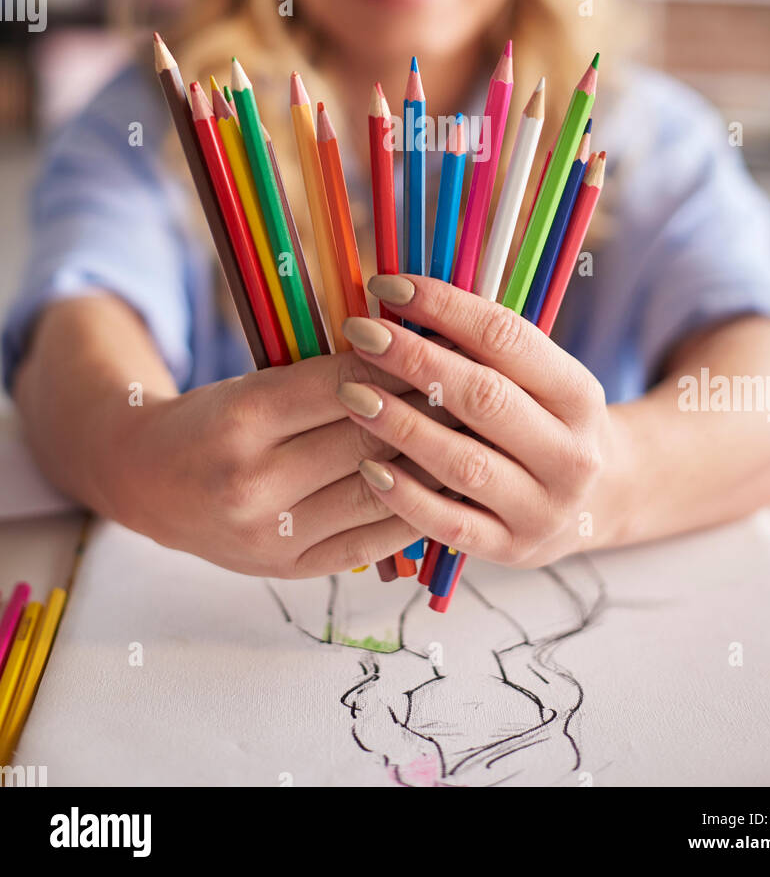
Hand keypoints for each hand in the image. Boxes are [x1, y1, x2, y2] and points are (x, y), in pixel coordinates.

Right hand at [113, 347, 457, 577]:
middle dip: (427, 407)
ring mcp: (273, 536)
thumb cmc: (215, 418)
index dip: (400, 361)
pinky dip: (419, 508)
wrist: (151, 485)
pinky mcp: (293, 570)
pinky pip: (376, 540)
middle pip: (367, 438)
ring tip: (474, 431)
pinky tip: (449, 483)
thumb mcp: (256, 380)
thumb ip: (327, 372)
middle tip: (476, 382)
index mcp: (241, 418)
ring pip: (381, 491)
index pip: (343, 383)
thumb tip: (419, 350)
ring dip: (435, 459)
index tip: (444, 341)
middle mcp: (254, 482)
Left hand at [335, 273, 624, 568]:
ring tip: (352, 394)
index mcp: (578, 395)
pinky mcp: (514, 550)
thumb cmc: (543, 424)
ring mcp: (544, 508)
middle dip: (415, 360)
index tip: (389, 285)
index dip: (444, 307)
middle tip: (361, 333)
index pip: (507, 338)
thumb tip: (403, 297)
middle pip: (485, 397)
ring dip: (402, 425)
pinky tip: (369, 468)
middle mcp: (571, 453)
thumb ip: (484, 348)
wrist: (595, 504)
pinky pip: (451, 524)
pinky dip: (407, 496)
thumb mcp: (539, 380)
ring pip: (465, 463)